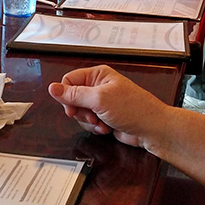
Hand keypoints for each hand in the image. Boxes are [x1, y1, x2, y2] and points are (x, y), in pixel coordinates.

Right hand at [48, 65, 167, 146]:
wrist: (151, 129)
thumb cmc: (133, 108)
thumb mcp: (99, 99)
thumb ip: (73, 94)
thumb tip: (52, 88)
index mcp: (97, 75)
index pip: (69, 81)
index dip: (66, 96)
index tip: (71, 108)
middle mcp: (98, 87)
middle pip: (73, 98)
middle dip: (80, 111)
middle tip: (91, 116)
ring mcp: (102, 103)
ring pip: (80, 112)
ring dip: (88, 121)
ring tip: (101, 123)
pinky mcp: (104, 117)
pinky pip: (89, 122)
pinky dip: (95, 127)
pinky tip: (106, 128)